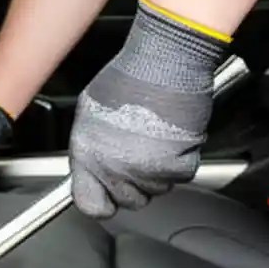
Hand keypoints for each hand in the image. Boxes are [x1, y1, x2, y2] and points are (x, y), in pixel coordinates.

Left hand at [69, 0, 227, 218]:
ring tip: (155, 138)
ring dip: (158, 170)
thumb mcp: (89, 112)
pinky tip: (171, 137)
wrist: (164, 63)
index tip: (107, 196)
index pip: (90, 204)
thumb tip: (93, 166)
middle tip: (139, 154)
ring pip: (156, 189)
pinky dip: (180, 160)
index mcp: (88, 156)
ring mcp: (146, 171)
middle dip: (134, 183)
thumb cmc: (128, 77)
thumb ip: (90, 148)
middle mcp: (115, 169)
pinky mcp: (176, 166)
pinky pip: (180, 176)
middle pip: (128, 201)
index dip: (101, 201)